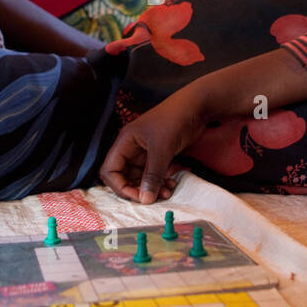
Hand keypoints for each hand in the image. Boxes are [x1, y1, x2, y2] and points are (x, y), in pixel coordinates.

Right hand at [99, 89, 206, 203]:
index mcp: (124, 142)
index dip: (120, 186)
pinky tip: (172, 184)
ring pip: (141, 177)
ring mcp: (145, 152)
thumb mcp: (162, 148)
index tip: (138, 196)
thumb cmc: (174, 119)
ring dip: (151, 187)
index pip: (110, 170)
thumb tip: (145, 199)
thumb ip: (152, 175)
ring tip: (167, 191)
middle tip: (154, 197)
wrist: (196, 106)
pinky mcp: (159, 155)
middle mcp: (131, 148)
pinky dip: (160, 181)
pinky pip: (154, 174)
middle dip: (138, 189)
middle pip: (124, 177)